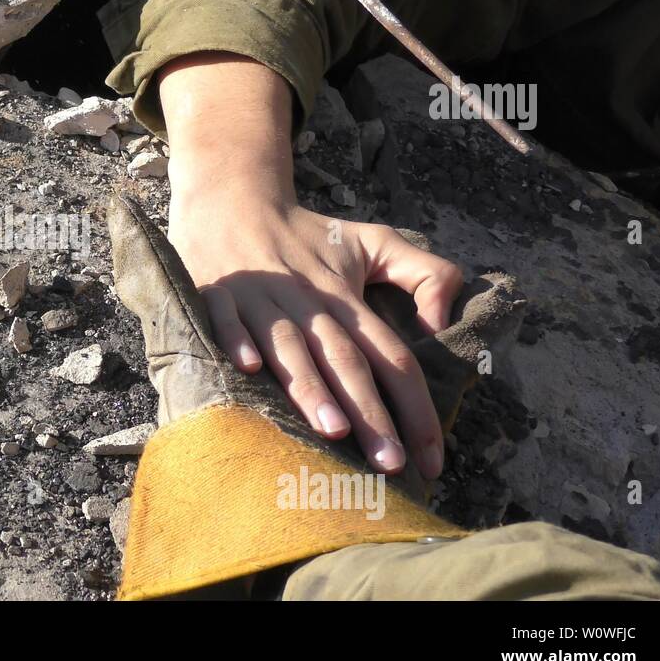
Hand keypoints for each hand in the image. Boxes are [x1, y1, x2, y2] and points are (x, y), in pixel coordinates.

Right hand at [157, 52, 460, 477]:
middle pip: (345, 360)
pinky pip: (226, 321)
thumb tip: (441, 324)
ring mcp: (260, 298)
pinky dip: (236, 341)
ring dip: (310, 386)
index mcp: (345, 297)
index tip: (431, 458)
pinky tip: (249, 368)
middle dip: (370, 412)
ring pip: (290, 347)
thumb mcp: (374, 240)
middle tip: (390, 463)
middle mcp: (307, 301)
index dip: (415, 406)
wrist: (233, 197)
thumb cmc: (306, 234)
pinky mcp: (217, 294)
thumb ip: (425, 273)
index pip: (391, 355)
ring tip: (333, 429)